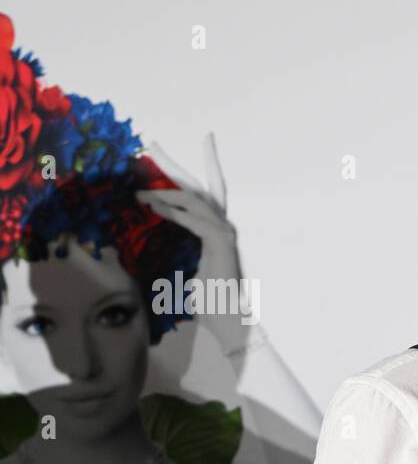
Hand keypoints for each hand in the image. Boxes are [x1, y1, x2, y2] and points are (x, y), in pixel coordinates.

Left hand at [134, 133, 249, 352]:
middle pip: (198, 188)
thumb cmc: (209, 299)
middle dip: (174, 167)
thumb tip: (149, 240)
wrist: (227, 317)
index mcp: (214, 230)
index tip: (173, 152)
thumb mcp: (185, 268)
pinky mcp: (221, 243)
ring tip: (143, 187)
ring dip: (167, 190)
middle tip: (153, 146)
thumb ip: (176, 248)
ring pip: (195, 200)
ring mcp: (224, 233)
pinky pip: (195, 220)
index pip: (203, 194)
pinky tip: (156, 206)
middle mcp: (221, 226)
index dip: (189, 172)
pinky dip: (175, 212)